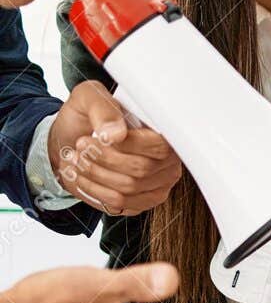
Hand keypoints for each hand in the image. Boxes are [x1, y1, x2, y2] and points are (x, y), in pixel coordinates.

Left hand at [48, 81, 181, 214]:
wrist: (73, 143)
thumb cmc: (87, 118)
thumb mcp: (89, 99)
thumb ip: (103, 109)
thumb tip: (116, 133)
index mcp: (164, 134)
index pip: (160, 146)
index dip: (129, 144)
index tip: (99, 136)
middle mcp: (167, 162)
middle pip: (141, 169)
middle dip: (103, 158)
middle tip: (82, 146)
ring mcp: (157, 185)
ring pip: (127, 188)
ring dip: (94, 173)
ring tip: (79, 158)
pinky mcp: (141, 202)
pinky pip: (119, 203)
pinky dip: (93, 189)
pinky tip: (82, 175)